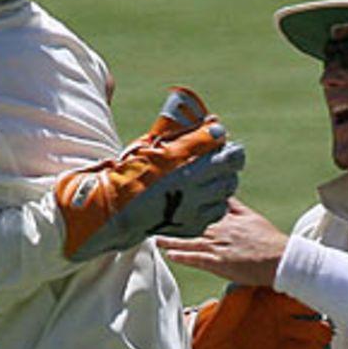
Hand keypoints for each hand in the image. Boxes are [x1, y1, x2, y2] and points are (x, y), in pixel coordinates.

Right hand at [54, 101, 243, 261]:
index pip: (223, 146)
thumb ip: (186, 133)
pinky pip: (217, 211)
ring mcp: (193, 210)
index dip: (224, 141)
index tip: (218, 139)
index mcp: (181, 163)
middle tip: (216, 158)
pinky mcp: (193, 226)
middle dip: (227, 161)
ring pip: (227, 191)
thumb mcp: (154, 144)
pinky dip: (215, 202)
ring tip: (208, 178)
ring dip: (222, 182)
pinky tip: (202, 197)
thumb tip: (214, 122)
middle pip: (230, 169)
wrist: (117, 209)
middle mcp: (191, 188)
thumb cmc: (133, 170)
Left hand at [161, 198, 287, 285]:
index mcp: (227, 219)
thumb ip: (235, 206)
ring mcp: (218, 247)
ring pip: (190, 241)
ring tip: (156, 239)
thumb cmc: (268, 240)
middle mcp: (220, 231)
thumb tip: (224, 194)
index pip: (203, 210)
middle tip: (155, 220)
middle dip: (173, 223)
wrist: (280, 258)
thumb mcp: (251, 217)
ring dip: (171, 240)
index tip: (171, 203)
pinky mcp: (219, 263)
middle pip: (192, 225)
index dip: (186, 208)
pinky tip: (170, 255)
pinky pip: (197, 258)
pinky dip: (183, 256)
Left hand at [191, 285, 332, 348]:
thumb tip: (254, 280)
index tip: (307, 310)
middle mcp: (284, 330)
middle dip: (319, 334)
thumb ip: (242, 294)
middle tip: (309, 336)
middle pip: (321, 331)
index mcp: (276, 308)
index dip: (312, 307)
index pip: (308, 304)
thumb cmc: (210, 330)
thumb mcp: (225, 307)